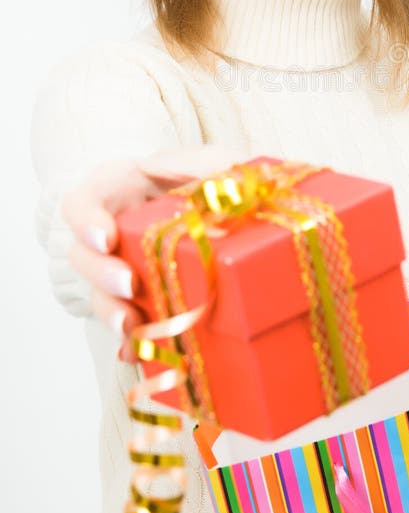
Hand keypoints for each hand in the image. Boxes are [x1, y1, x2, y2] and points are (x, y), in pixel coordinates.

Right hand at [61, 144, 236, 362]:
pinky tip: (137, 350)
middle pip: (83, 256)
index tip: (106, 237)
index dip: (85, 221)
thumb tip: (223, 186)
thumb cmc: (197, 177)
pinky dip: (130, 341)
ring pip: (97, 295)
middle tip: (129, 284)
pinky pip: (126, 325)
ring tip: (131, 325)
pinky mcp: (138, 300)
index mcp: (116, 193)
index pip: (81, 203)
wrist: (210, 210)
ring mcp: (118, 268)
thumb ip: (209, 165)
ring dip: (111, 311)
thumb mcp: (205, 161)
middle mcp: (108, 233)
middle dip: (101, 273)